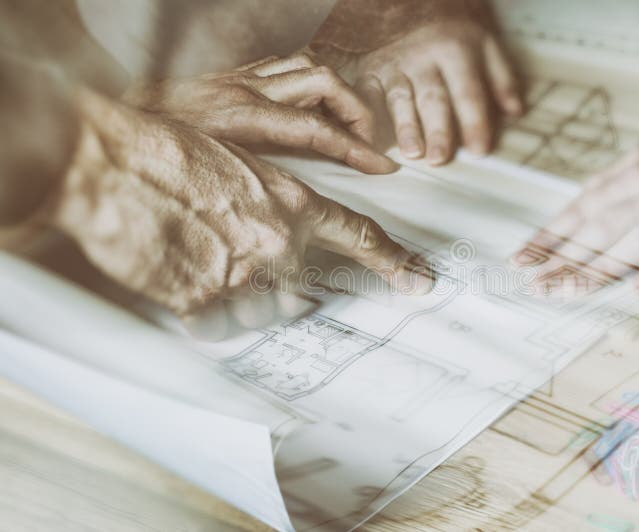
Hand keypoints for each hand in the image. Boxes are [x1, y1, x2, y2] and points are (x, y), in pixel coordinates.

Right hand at [53, 89, 431, 338]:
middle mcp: (278, 245)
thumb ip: (271, 206)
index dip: (395, 262)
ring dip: (242, 303)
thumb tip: (280, 240)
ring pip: (262, 315)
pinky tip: (186, 286)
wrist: (113, 165)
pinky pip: (218, 327)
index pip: (362, 238)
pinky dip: (205, 316)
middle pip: (303, 294)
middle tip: (245, 267)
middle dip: (280, 290)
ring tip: (207, 268)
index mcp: (293, 204)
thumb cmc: (169, 153)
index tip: (419, 279)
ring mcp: (243, 277)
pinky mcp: (202, 302)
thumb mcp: (239, 163)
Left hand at [122, 53, 396, 173]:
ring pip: (306, 67)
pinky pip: (283, 66)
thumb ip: (246, 189)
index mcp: (244, 117)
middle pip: (323, 84)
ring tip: (349, 120)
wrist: (106, 118)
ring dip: (337, 91)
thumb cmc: (150, 149)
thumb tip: (282, 215)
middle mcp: (247, 90)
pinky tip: (310, 103)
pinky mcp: (232, 77)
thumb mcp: (202, 175)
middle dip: (357, 110)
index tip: (381, 167)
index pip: (317, 129)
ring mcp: (240, 79)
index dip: (356, 149)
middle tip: (370, 141)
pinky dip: (307, 82)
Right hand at [323, 17, 521, 164]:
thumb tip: (516, 112)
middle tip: (440, 158)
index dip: (474, 122)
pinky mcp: (372, 72)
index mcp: (456, 51)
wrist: (408, 2)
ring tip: (412, 152)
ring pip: (401, 100)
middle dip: (437, 130)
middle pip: (433, 99)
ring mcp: (395, 66)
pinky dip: (366, 119)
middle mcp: (424, 59)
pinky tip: (370, 140)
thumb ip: (501, 77)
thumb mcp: (485, 41)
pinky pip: (368, 97)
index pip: (468, 92)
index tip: (480, 150)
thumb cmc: (452, 30)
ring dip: (405, 128)